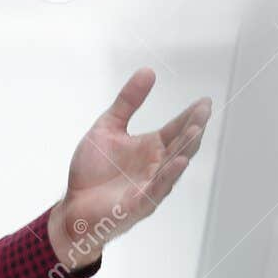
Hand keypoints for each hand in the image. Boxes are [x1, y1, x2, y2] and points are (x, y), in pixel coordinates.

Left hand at [48, 68, 210, 270]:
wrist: (73, 206)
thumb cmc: (92, 171)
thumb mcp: (108, 127)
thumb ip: (128, 102)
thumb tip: (148, 71)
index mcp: (151, 148)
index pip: (176, 129)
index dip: (190, 115)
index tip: (205, 100)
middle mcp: (156, 166)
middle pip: (180, 146)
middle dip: (193, 128)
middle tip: (204, 110)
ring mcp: (149, 186)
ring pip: (173, 167)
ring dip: (185, 149)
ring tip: (197, 129)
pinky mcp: (138, 204)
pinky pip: (156, 189)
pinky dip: (168, 176)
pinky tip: (178, 162)